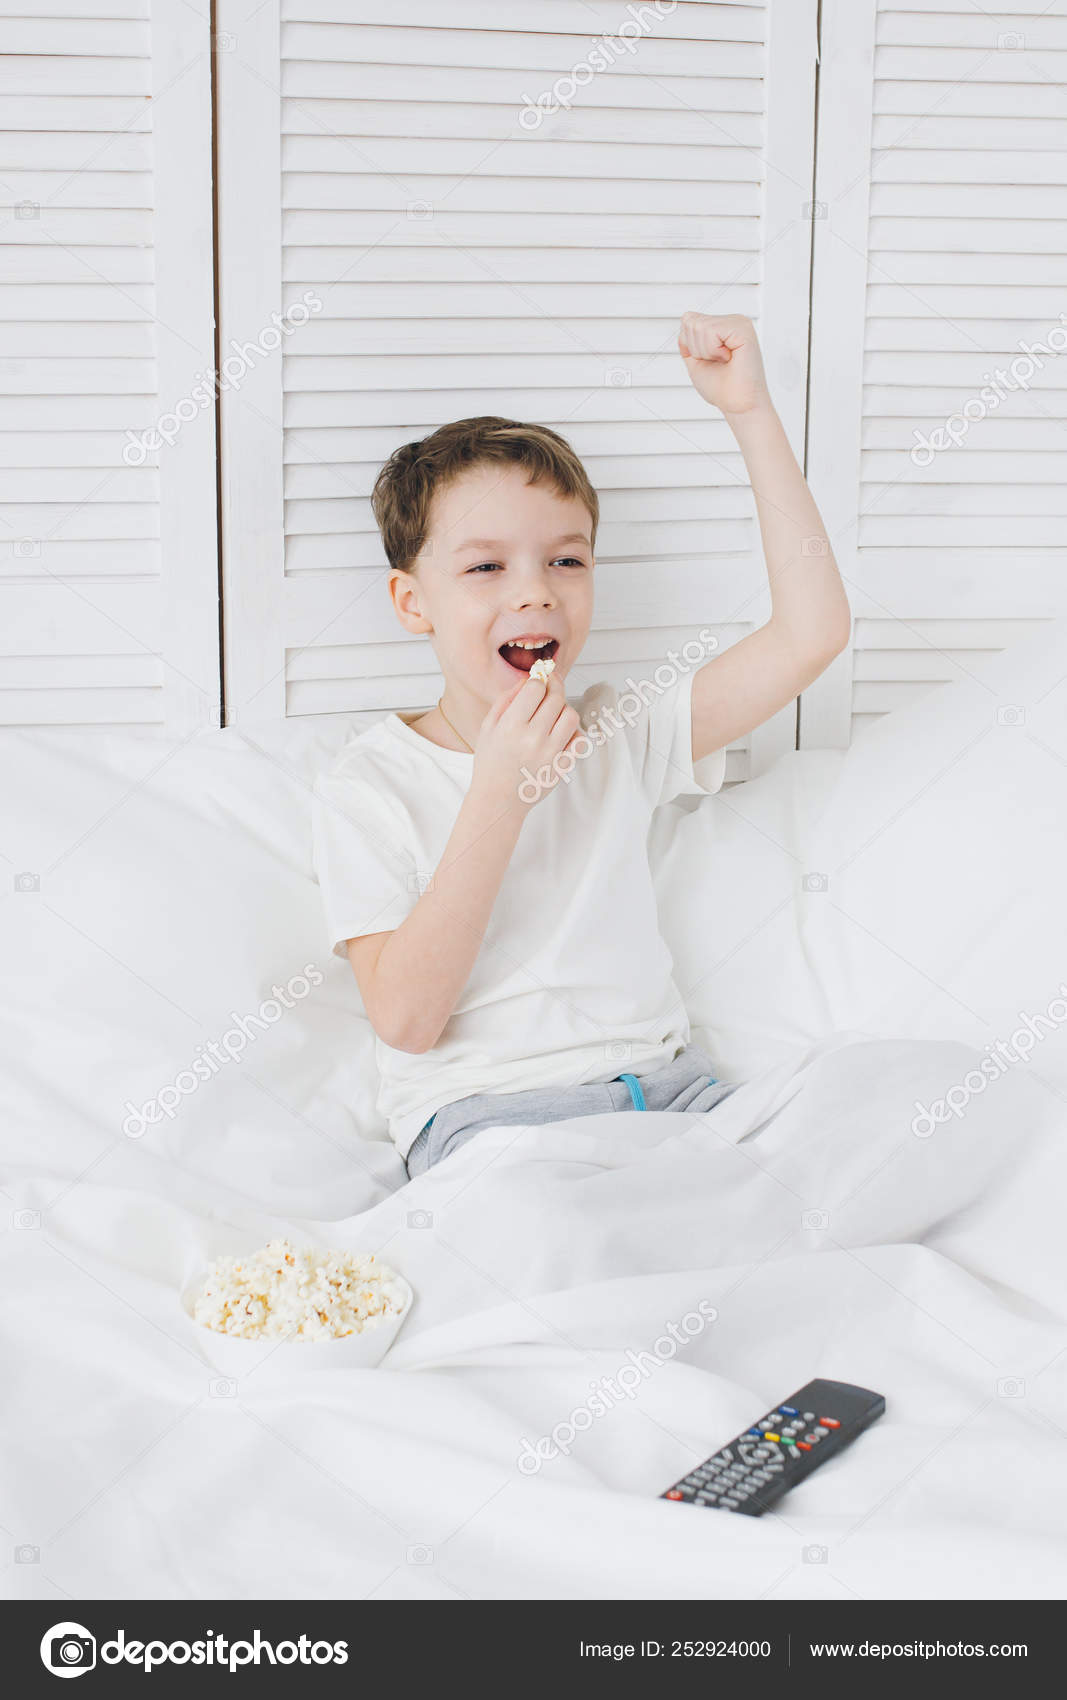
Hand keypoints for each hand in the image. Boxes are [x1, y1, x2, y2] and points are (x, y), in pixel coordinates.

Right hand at [471, 670, 582, 809]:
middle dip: (554, 687)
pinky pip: (579, 740)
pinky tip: (561, 733)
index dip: (540, 678)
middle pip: (556, 698)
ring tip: (553, 714)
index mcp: (511, 726)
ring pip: (571, 715)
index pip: (536, 687)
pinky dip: (573, 732)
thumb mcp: (488, 727)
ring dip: (564, 709)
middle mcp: (532, 738)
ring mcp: (550, 753)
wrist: (497, 800)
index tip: (540, 677)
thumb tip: (528, 679)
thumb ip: (507, 699)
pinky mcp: (562, 766)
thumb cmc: (491, 763)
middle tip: (550, 688)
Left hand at [678, 312, 770, 416]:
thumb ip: (688, 339)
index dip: (690, 345)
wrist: (737, 404)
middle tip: (717, 362)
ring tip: (724, 361)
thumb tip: (686, 319)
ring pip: (699, 326)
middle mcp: (732, 321)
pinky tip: (728, 358)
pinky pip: (711, 331)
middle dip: (697, 348)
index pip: (689, 320)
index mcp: (722, 326)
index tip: (709, 360)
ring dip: (706, 351)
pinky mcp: (743, 328)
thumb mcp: (695, 359)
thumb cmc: (721, 388)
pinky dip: (713, 350)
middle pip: (690, 321)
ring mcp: (739, 322)